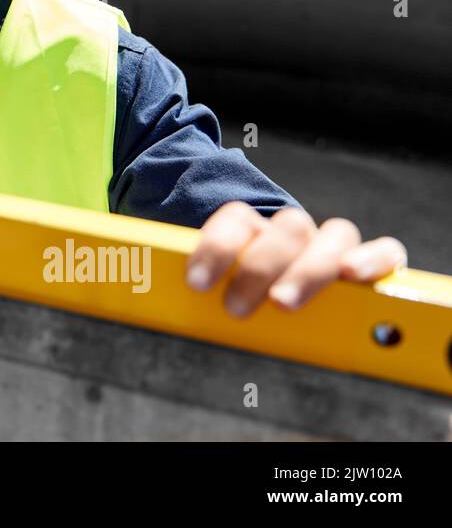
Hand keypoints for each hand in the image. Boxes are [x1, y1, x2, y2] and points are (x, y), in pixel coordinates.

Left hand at [185, 202, 406, 317]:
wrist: (260, 267)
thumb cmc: (230, 284)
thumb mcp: (206, 281)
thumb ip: (189, 281)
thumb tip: (142, 294)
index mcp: (249, 226)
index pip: (235, 219)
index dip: (216, 247)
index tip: (196, 283)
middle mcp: (289, 230)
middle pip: (286, 228)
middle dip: (259, 267)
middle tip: (236, 308)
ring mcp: (326, 244)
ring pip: (331, 235)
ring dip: (308, 270)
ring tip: (283, 303)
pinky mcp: (362, 264)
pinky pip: (384, 252)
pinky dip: (373, 259)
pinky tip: (354, 275)